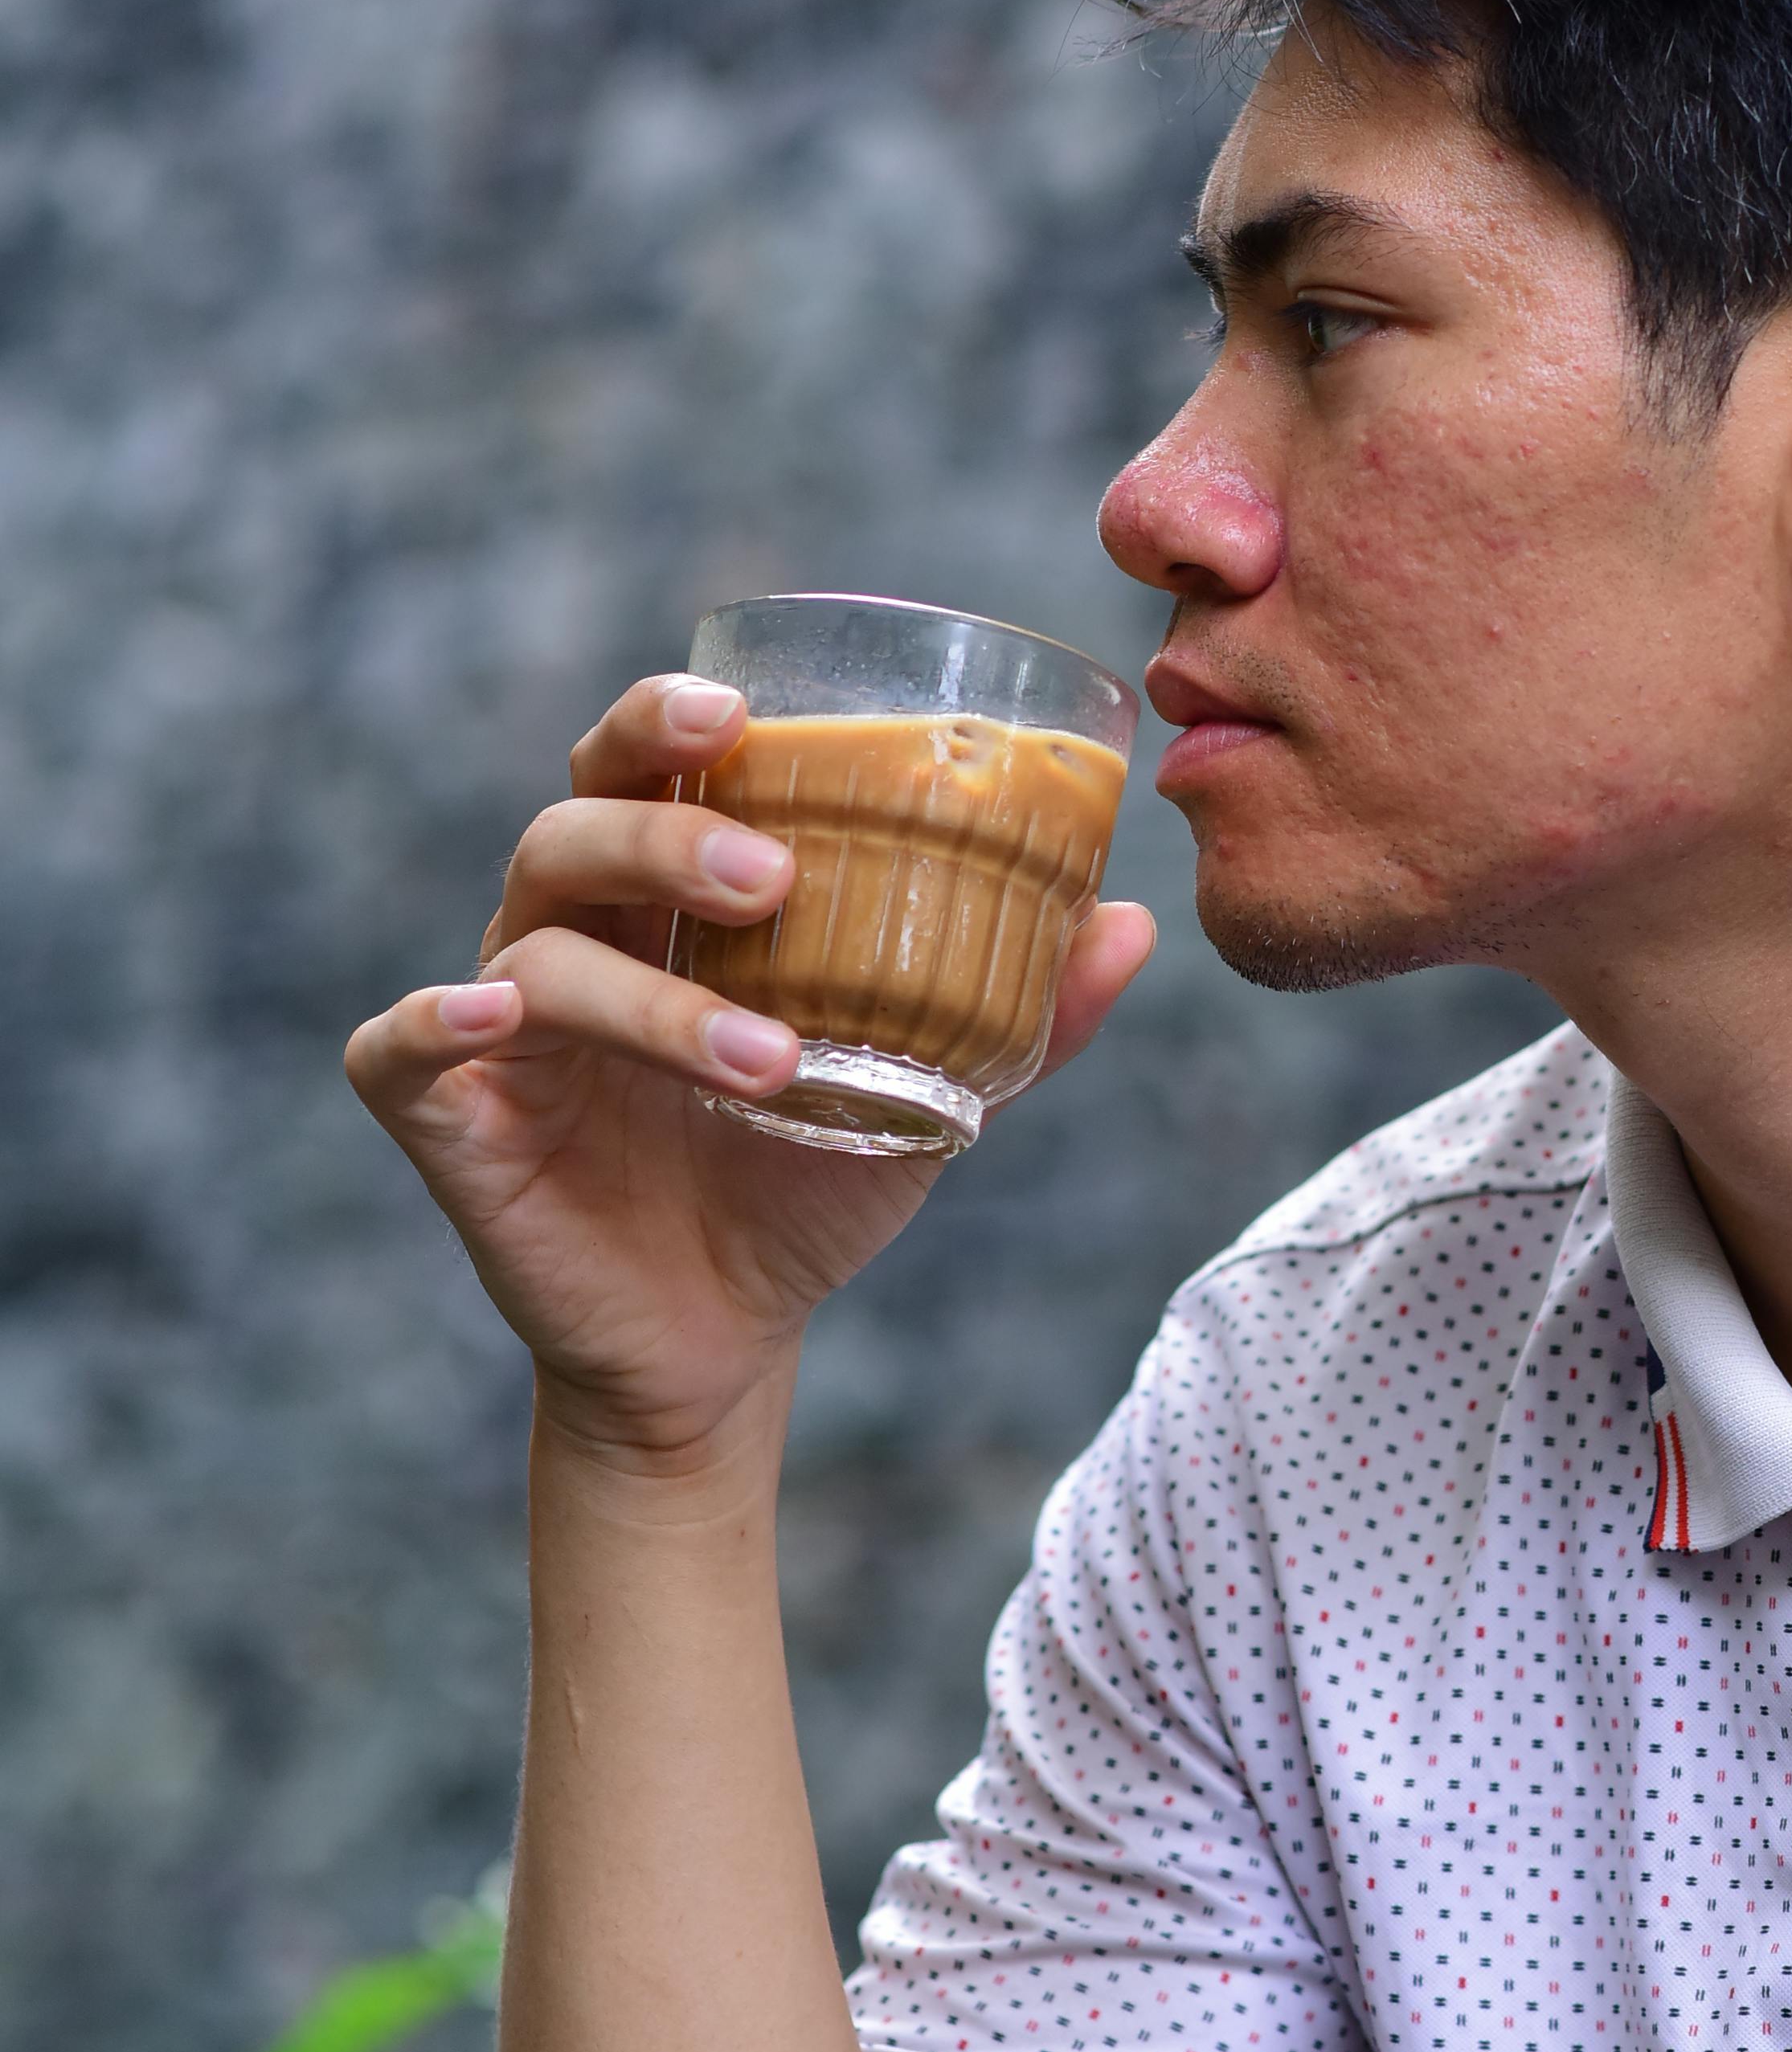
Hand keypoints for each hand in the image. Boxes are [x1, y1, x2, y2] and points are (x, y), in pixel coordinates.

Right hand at [346, 672, 1155, 1460]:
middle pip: (579, 824)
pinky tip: (492, 1015)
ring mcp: (500, 1027)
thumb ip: (1025, 1018)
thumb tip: (1131, 922)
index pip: (644, 764)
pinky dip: (434, 1021)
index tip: (741, 710)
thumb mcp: (928, 1100)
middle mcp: (569, 934)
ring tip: (770, 1058)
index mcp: (665, 899)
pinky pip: (400, 1048)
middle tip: (778, 874)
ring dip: (651, 995)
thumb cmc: (805, 1182)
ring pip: (532, 946)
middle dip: (670, 830)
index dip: (669, 718)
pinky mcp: (450, 1121)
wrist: (727, 1341)